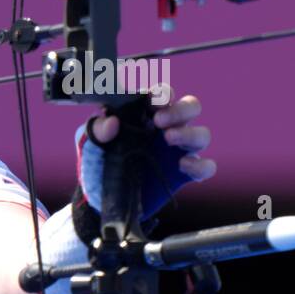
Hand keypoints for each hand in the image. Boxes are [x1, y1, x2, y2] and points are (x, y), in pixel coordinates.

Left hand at [90, 86, 215, 182]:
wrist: (100, 200)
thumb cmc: (96, 163)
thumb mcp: (88, 144)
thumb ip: (96, 130)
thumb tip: (111, 122)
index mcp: (145, 114)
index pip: (163, 94)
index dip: (163, 93)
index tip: (153, 101)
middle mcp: (166, 128)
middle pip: (191, 107)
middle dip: (180, 110)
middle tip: (160, 121)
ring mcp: (177, 151)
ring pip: (202, 134)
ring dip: (189, 134)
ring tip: (169, 139)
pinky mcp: (183, 175)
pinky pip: (205, 167)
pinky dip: (201, 165)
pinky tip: (183, 166)